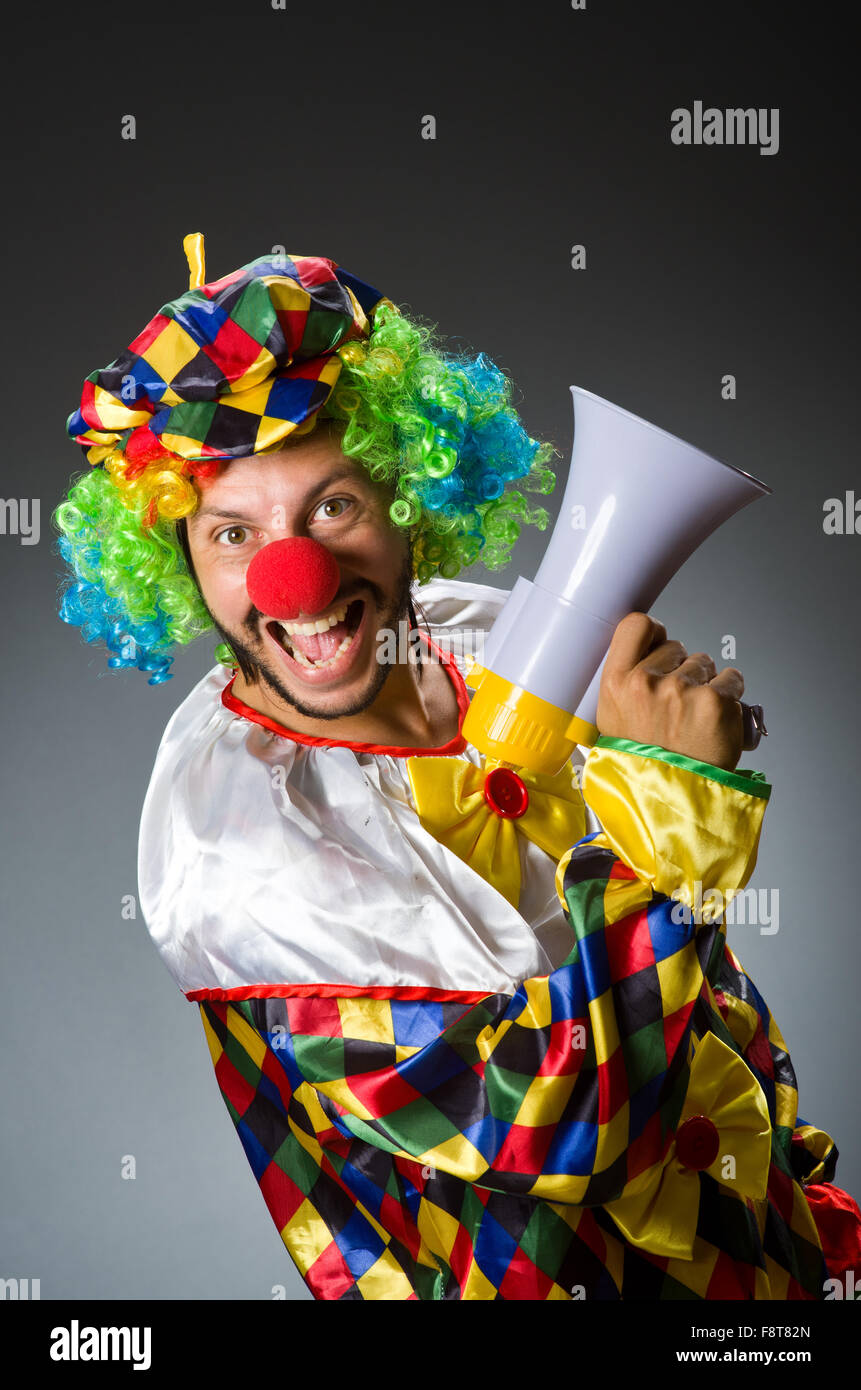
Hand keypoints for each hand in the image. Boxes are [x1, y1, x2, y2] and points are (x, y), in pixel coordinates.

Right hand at [596, 613, 744, 771]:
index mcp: (615, 685)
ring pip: (704, 662)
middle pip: (676, 647)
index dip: (654, 632)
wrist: (671, 802)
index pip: (636, 626)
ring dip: (706, 683)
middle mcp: (645, 683)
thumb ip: (626, 685)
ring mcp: (681, 691)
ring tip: (696, 717)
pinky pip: (732, 679)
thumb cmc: (644, 767)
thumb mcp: (613, 724)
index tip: (661, 644)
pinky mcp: (715, 702)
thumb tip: (649, 657)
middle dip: (682, 668)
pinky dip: (730, 695)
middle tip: (679, 704)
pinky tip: (717, 718)